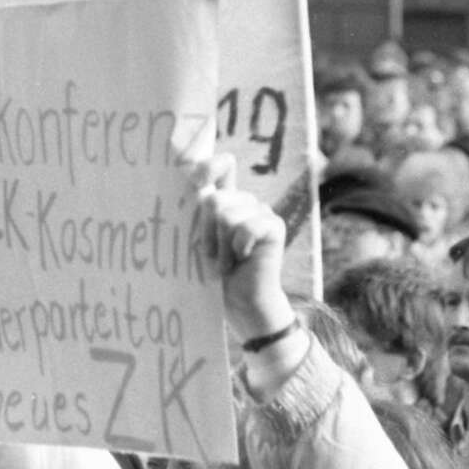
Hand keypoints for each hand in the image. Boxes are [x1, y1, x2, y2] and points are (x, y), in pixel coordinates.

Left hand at [195, 156, 293, 344]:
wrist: (240, 303)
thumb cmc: (213, 276)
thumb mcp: (197, 242)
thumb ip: (195, 215)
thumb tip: (197, 190)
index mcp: (222, 201)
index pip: (219, 167)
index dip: (209, 165)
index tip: (197, 177)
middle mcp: (242, 201)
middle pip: (214, 199)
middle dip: (206, 232)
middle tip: (212, 256)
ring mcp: (259, 211)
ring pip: (227, 215)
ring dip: (221, 246)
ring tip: (227, 262)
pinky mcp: (273, 225)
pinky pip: (247, 227)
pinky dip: (239, 248)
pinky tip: (244, 259)